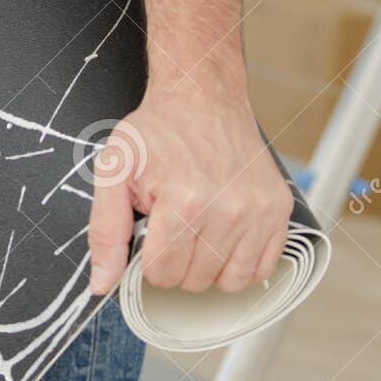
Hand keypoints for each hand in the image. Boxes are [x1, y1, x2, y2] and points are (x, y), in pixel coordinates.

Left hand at [87, 84, 292, 297]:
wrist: (202, 95)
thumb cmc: (158, 130)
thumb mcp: (115, 169)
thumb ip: (105, 230)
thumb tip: (101, 285)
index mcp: (184, 201)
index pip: (162, 274)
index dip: (148, 258)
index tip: (151, 229)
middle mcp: (227, 209)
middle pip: (194, 281)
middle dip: (177, 261)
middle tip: (173, 222)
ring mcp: (258, 210)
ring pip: (230, 283)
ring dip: (208, 266)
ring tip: (198, 230)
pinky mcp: (279, 209)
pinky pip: (262, 269)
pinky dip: (241, 264)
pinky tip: (224, 237)